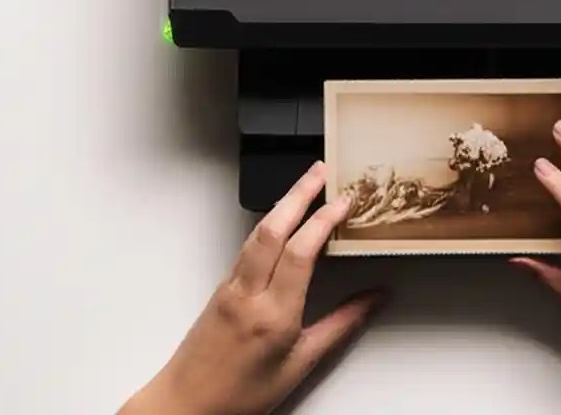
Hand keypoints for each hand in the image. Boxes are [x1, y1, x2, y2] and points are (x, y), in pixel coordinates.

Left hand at [122, 163, 386, 414]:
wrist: (186, 406)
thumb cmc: (240, 394)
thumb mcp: (302, 364)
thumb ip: (341, 326)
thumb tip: (374, 299)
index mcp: (272, 315)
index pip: (300, 252)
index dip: (324, 220)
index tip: (345, 200)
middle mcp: (247, 294)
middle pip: (273, 229)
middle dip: (299, 194)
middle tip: (321, 169)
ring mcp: (229, 287)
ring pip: (256, 233)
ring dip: (282, 204)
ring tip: (305, 185)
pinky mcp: (220, 288)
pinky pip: (247, 247)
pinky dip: (268, 225)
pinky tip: (280, 220)